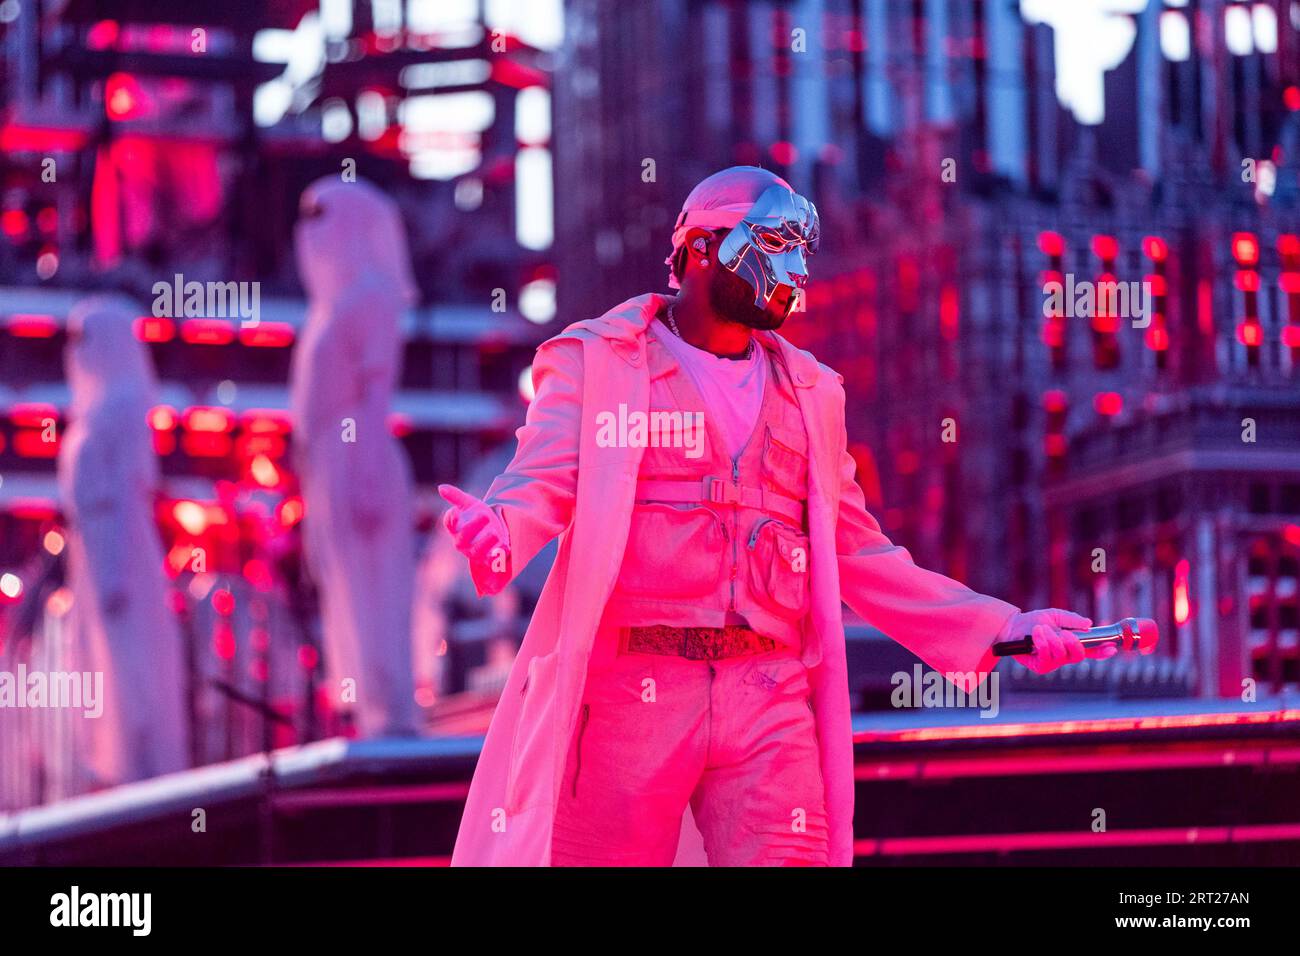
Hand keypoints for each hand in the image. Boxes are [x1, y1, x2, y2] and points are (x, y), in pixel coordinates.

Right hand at [437, 484, 510, 570]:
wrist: (492, 528)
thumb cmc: (476, 514)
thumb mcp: (468, 503)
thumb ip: (455, 496)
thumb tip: (441, 487)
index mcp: (455, 528)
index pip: (450, 524)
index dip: (451, 519)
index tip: (456, 511)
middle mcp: (462, 542)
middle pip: (464, 538)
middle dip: (474, 527)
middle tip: (485, 515)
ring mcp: (474, 552)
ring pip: (478, 551)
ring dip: (486, 543)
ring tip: (495, 533)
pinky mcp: (488, 559)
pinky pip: (492, 560)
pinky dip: (498, 556)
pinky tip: (505, 547)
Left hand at [1000, 608, 1116, 673]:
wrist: (1012, 626)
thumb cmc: (1034, 621)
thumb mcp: (1055, 616)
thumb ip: (1071, 619)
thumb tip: (1088, 624)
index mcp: (1071, 644)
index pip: (1090, 650)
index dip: (1102, 651)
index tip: (1111, 648)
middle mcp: (1064, 656)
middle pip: (1079, 656)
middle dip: (1074, 643)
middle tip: (1065, 633)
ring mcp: (1053, 663)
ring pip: (1062, 655)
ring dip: (1052, 639)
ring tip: (1041, 628)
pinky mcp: (1040, 667)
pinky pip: (1047, 657)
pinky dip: (1042, 643)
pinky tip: (1036, 634)